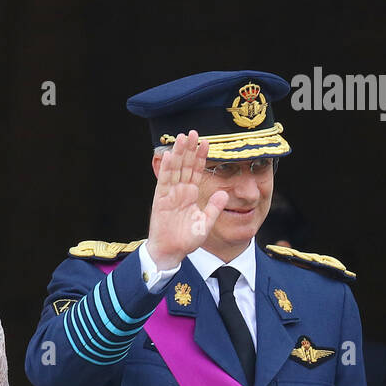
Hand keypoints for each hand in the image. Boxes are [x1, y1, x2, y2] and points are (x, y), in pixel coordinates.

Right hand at [146, 130, 228, 267]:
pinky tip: (169, 156)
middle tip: (193, 132)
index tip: (206, 142)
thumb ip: (214, 208)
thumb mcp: (205, 224)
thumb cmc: (186, 241)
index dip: (201, 157)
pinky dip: (166, 169)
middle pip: (185, 165)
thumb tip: (224, 193)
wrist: (171, 252)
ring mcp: (170, 194)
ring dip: (178, 153)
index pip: (197, 171)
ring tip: (182, 137)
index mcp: (191, 195)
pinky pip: (164, 182)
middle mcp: (180, 191)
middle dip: (189, 149)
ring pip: (175, 169)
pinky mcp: (160, 200)